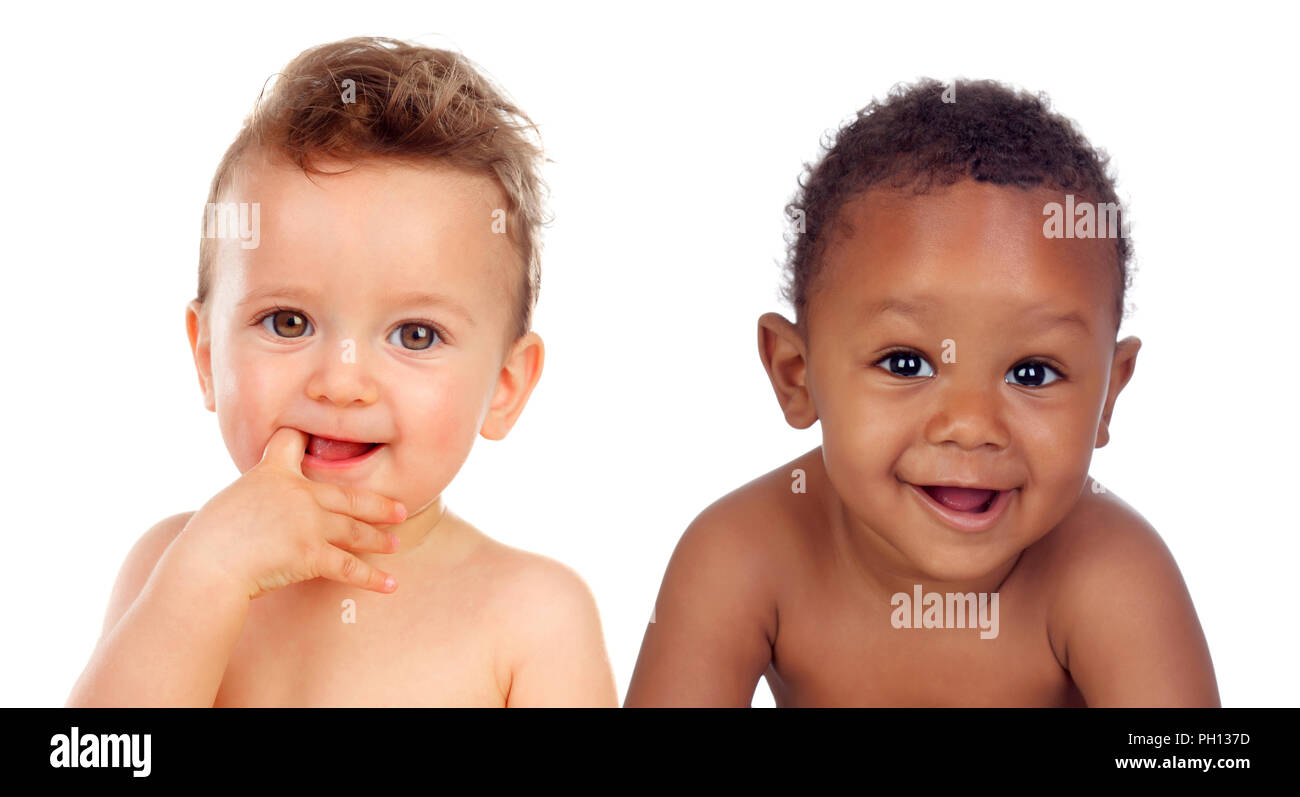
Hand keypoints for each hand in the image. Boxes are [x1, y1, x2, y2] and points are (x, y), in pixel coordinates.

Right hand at [169, 427, 406, 599]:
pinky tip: (390, 584)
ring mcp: (307, 521)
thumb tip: (258, 512)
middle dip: (377, 505)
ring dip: (378, 539)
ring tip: (396, 543)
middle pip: (347, 496)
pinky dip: (372, 578)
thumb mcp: (228, 505)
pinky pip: (349, 568)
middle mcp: (297, 492)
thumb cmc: (207, 541)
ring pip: (354, 530)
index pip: (291, 443)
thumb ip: (254, 501)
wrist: (206, 564)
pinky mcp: (312, 552)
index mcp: (271, 473)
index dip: (302, 439)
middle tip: (399, 510)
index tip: (318, 438)